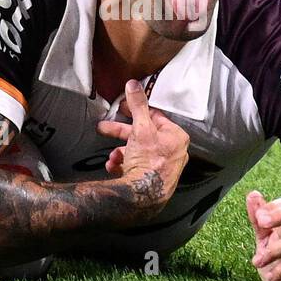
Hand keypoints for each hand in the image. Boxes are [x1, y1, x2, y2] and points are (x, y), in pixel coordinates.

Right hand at [97, 79, 188, 211]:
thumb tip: (134, 84)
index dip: (136, 110)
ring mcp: (163, 167)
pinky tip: (114, 167)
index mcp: (176, 137)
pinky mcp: (153, 180)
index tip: (122, 107)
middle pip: (143, 135)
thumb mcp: (141, 128)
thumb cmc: (149, 161)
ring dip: (120, 152)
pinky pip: (136, 167)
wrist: (143, 196)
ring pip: (137, 152)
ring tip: (111, 156)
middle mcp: (173, 152)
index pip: (155, 117)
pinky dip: (123, 165)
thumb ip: (137, 105)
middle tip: (104, 127)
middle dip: (120, 132)